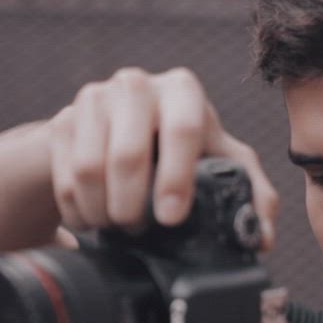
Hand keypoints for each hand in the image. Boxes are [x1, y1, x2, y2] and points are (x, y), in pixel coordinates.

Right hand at [48, 67, 277, 245]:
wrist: (124, 130)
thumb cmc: (182, 149)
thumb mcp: (221, 164)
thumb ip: (251, 195)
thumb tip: (260, 238)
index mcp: (182, 89)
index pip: (182, 129)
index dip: (176, 179)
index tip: (171, 219)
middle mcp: (136, 85)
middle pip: (128, 154)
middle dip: (133, 207)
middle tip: (140, 230)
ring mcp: (93, 99)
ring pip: (89, 170)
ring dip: (103, 212)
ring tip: (118, 226)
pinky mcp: (62, 121)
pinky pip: (64, 178)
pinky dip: (78, 211)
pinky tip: (94, 219)